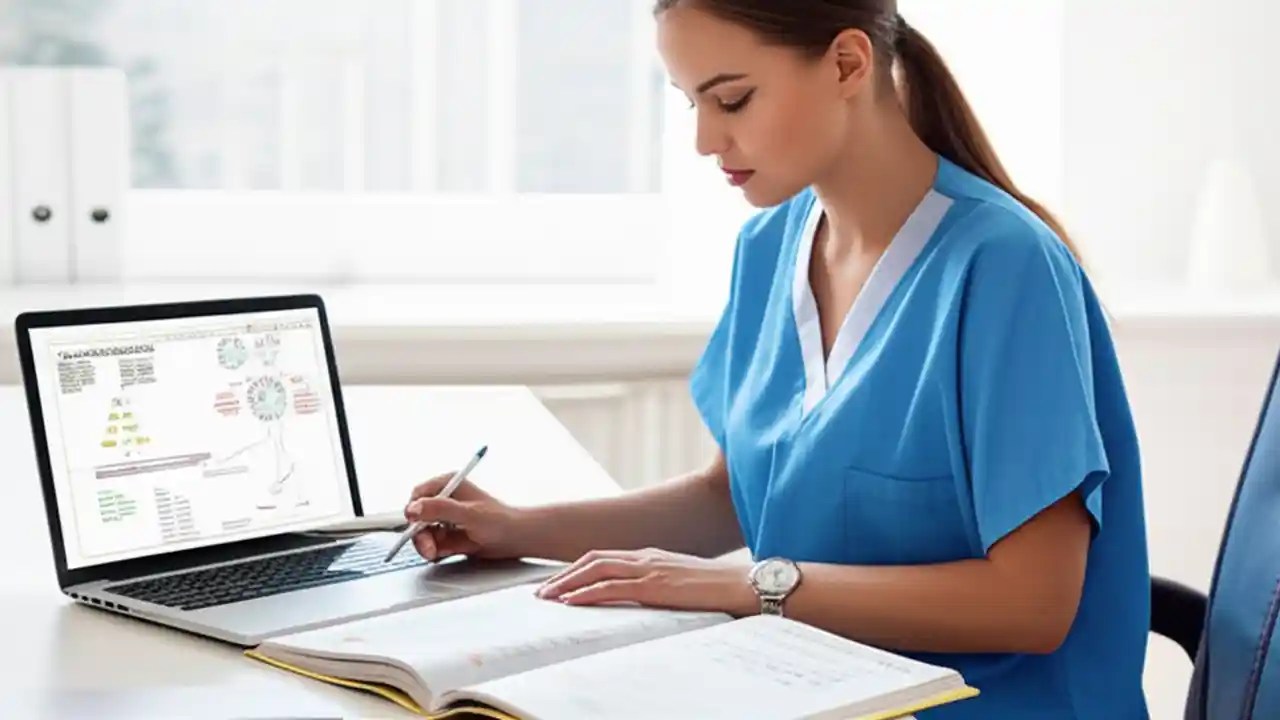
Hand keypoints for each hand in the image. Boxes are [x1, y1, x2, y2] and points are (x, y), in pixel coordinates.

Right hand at [403, 472, 523, 560]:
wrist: (516, 539)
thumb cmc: (500, 520)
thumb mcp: (469, 514)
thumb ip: (440, 509)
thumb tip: (414, 508)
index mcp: (448, 484)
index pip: (418, 495)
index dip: (413, 511)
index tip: (414, 526)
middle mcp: (445, 500)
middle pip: (417, 517)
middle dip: (420, 534)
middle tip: (428, 549)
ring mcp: (445, 519)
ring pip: (422, 533)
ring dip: (426, 544)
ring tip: (436, 553)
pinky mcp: (448, 535)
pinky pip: (432, 544)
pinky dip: (435, 551)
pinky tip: (447, 552)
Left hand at [534, 547, 756, 615]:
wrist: (743, 585)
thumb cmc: (717, 588)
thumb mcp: (681, 583)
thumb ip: (659, 585)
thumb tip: (644, 597)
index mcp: (651, 555)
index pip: (604, 557)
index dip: (578, 569)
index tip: (559, 583)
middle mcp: (645, 556)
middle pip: (593, 559)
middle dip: (564, 574)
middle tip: (542, 593)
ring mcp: (649, 568)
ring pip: (596, 569)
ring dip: (567, 584)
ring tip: (547, 598)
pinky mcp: (654, 585)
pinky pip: (612, 588)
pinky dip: (587, 593)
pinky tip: (571, 602)